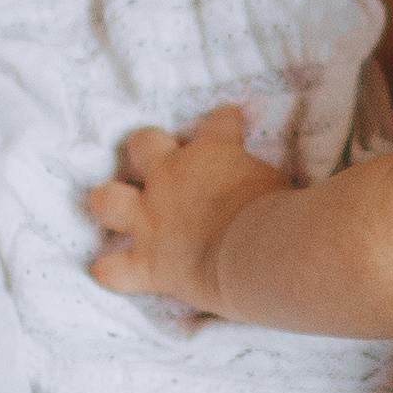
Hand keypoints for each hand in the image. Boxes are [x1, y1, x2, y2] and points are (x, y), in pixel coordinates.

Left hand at [81, 106, 284, 314]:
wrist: (261, 252)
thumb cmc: (284, 215)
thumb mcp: (284, 181)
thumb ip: (269, 178)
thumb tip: (286, 186)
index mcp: (213, 151)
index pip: (221, 120)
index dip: (227, 122)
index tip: (233, 124)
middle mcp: (172, 176)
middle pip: (143, 143)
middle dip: (147, 151)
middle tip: (163, 168)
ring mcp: (152, 219)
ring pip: (107, 199)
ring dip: (112, 202)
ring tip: (119, 208)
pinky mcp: (147, 262)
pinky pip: (112, 269)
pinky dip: (111, 271)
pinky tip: (112, 271)